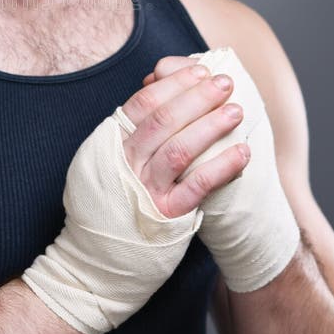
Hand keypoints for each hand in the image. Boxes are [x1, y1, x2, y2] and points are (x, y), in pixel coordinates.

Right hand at [22, 61, 247, 333]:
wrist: (92, 263)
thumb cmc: (105, 205)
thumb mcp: (103, 160)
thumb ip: (128, 132)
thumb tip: (157, 94)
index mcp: (109, 144)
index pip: (142, 103)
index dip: (173, 84)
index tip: (199, 71)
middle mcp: (123, 164)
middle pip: (163, 120)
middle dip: (197, 96)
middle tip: (224, 83)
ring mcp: (142, 191)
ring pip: (179, 149)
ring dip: (210, 126)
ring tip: (236, 111)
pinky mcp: (162, 217)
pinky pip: (196, 187)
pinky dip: (221, 168)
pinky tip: (242, 154)